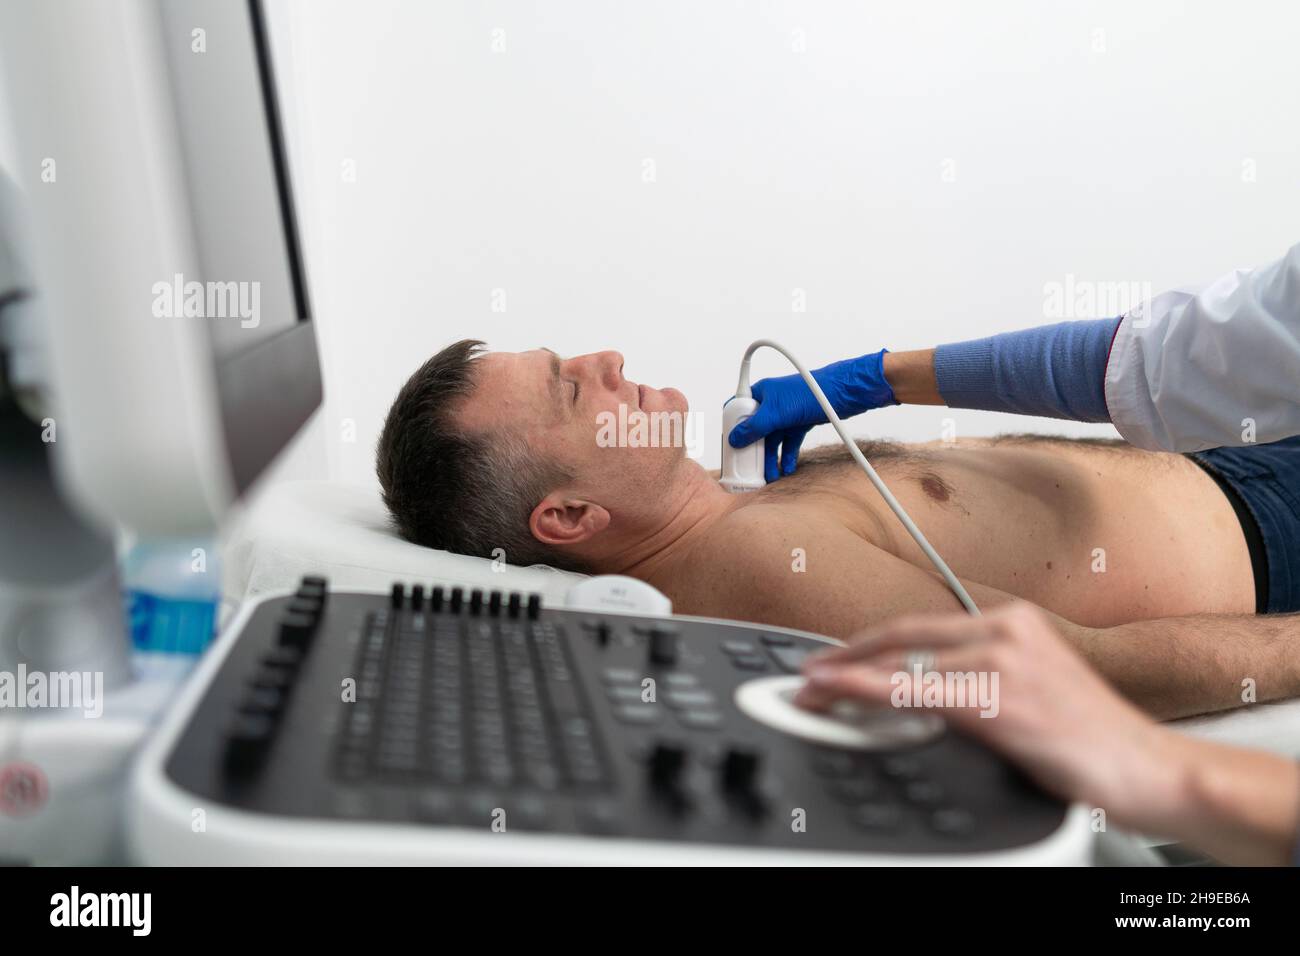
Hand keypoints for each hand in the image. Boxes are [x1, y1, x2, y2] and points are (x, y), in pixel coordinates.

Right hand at [726, 349, 896, 481]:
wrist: (843, 393)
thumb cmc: (811, 393)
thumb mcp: (777, 412)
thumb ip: (754, 427)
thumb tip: (735, 440)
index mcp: (760, 393)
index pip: (738, 410)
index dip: (732, 429)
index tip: (730, 448)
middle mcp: (770, 404)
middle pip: (755, 431)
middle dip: (753, 451)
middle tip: (750, 469)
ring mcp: (785, 414)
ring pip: (772, 440)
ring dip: (770, 458)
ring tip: (771, 476)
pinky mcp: (799, 423)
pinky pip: (788, 443)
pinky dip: (787, 455)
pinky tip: (787, 469)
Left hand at [794, 603, 1184, 822]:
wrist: (1147, 767)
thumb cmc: (1091, 738)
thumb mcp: (1030, 688)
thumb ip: (978, 677)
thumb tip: (918, 689)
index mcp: (1013, 622)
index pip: (920, 627)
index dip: (868, 645)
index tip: (834, 658)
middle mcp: (1005, 630)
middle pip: (902, 638)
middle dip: (847, 657)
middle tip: (808, 675)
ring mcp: (1003, 661)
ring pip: (901, 664)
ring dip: (847, 678)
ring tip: (813, 691)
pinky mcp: (1000, 699)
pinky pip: (915, 693)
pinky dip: (870, 693)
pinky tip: (844, 696)